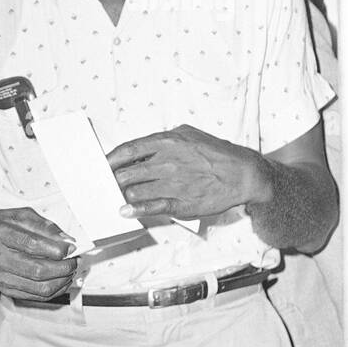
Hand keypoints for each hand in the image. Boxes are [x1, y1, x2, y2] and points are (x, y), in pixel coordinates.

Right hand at [0, 207, 76, 301]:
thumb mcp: (18, 215)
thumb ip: (44, 225)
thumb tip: (66, 241)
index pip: (32, 244)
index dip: (57, 248)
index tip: (71, 248)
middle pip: (37, 270)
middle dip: (63, 267)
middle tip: (73, 260)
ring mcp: (0, 277)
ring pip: (39, 287)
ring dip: (62, 280)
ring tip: (69, 270)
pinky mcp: (5, 289)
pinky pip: (36, 296)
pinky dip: (54, 290)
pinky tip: (60, 280)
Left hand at [107, 125, 268, 218]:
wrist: (244, 173)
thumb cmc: (215, 153)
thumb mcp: (188, 134)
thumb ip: (162, 140)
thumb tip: (138, 150)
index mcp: (167, 143)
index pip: (127, 151)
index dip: (110, 160)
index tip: (102, 166)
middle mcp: (168, 162)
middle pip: (126, 174)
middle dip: (113, 181)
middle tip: (107, 185)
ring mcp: (174, 183)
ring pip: (135, 192)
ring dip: (124, 196)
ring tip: (120, 197)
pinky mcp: (181, 203)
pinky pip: (152, 207)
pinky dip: (135, 210)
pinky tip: (125, 212)